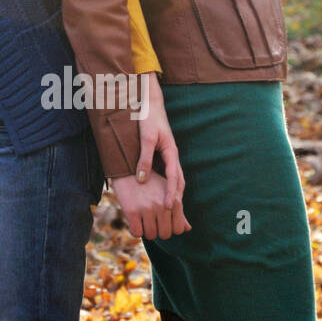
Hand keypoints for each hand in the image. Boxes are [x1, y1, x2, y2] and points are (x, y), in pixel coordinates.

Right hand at [112, 170, 190, 240]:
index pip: (178, 229)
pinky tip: (134, 223)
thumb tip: (188, 229)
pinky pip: (136, 233)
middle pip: (165, 234)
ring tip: (143, 221)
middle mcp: (162, 204)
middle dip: (158, 231)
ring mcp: (147, 208)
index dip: (170, 229)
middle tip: (152, 223)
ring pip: (151, 235)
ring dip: (146, 231)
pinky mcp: (132, 211)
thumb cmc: (150, 182)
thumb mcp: (167, 192)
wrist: (127, 168)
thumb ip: (178, 211)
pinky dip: (135, 231)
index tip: (163, 223)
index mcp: (175, 200)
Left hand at [133, 72, 185, 209]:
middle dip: (177, 199)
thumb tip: (142, 180)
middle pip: (179, 182)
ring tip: (170, 212)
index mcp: (171, 153)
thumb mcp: (146, 138)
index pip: (174, 178)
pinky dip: (168, 187)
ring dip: (174, 195)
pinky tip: (161, 196)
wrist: (149, 104)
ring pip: (175, 180)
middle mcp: (173, 157)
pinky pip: (168, 176)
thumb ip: (144, 158)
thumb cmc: (148, 119)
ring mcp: (169, 157)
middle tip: (173, 216)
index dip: (171, 193)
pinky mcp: (163, 156)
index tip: (168, 207)